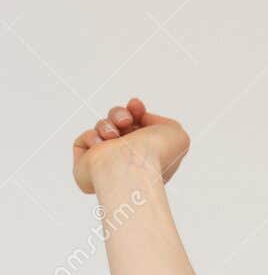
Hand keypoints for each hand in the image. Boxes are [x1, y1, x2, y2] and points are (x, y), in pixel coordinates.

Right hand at [72, 99, 188, 192]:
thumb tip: (141, 120)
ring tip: (114, 135)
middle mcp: (127, 162)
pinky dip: (92, 138)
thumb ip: (165, 124)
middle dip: (119, 114)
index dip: (135, 111)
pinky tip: (101, 146)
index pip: (137, 128)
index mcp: (147, 157)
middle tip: (125, 120)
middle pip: (117, 125)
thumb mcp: (177, 135)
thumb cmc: (157, 156)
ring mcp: (107, 165)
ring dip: (107, 125)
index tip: (136, 106)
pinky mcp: (86, 168)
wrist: (131, 166)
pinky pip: (83, 142)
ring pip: (101, 130)